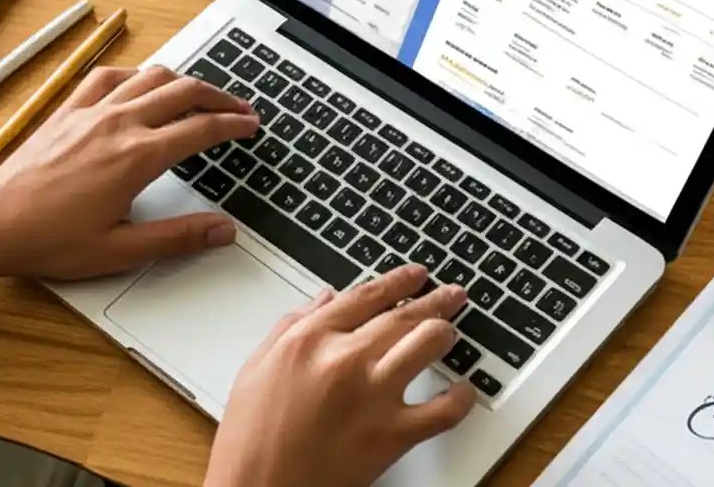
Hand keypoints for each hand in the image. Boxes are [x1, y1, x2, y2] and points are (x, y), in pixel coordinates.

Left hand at [0, 66, 259, 279]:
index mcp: (137, 158)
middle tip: (240, 108)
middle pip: (184, 92)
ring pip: (151, 76)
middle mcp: (118, 124)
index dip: (235, 124)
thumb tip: (223, 230)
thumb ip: (178, 237)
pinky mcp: (69, 110)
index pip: (202, 129)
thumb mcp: (122, 251)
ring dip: (184, 80)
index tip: (252, 125)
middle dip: (220, 96)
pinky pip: (109, 76)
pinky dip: (136, 74)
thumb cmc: (49, 238)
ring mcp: (92, 112)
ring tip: (202, 93)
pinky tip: (143, 82)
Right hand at [205, 266, 475, 486]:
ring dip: (445, 333)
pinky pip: (443, 410)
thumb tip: (323, 299)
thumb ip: (290, 326)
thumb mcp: (256, 368)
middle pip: (403, 315)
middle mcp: (346, 359)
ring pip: (428, 344)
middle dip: (435, 301)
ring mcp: (373, 395)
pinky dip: (460, 398)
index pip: (366, 296)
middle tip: (452, 295)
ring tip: (451, 332)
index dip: (397, 281)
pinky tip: (463, 391)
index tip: (416, 275)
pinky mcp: (392, 434)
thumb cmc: (250, 439)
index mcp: (310, 340)